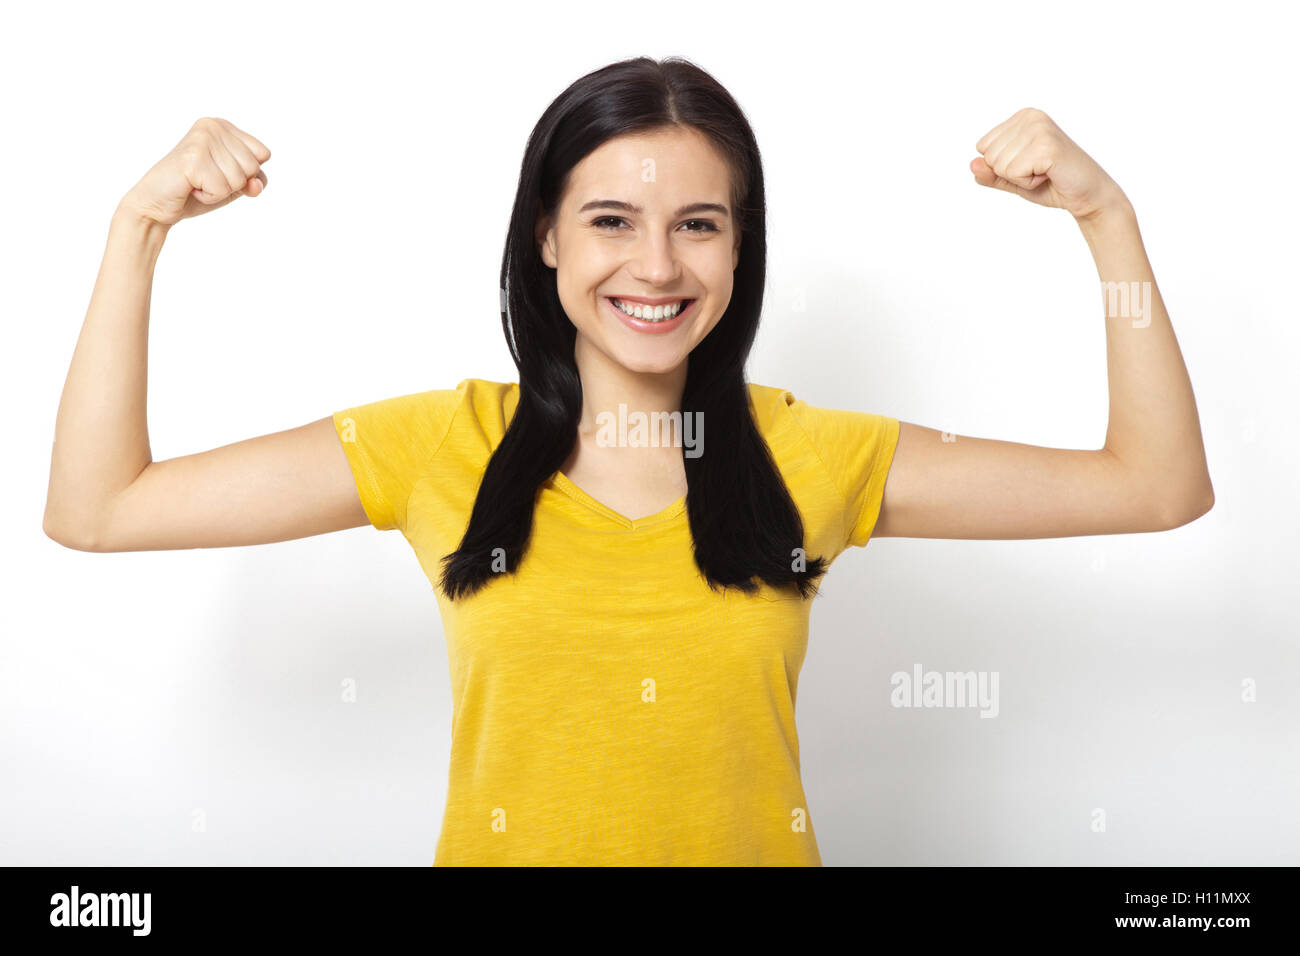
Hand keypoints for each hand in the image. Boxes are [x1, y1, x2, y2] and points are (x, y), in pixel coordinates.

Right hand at [119, 117, 270, 226]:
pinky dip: (209, 197)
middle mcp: (212, 126)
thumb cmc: (196, 190)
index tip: (220, 172)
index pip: (264, 154)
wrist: (157, 204)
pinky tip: (190, 187)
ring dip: (220, 191)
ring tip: (197, 182)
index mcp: (223, 125)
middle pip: (253, 166)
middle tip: (205, 179)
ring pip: (239, 179)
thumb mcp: (233, 184)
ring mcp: (202, 140)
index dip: (247, 174)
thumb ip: (254, 180)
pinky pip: (223, 189)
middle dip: (233, 183)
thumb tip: (255, 184)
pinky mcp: (193, 158)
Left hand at [971, 108, 1127, 221]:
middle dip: (1011, 173)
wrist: (1087, 195)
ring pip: (999, 166)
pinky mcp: (1046, 146)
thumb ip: (990, 173)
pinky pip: (1013, 174)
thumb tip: (972, 164)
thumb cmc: (1051, 183)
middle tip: (1040, 170)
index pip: (983, 147)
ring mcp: (1039, 128)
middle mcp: (1031, 116)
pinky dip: (1028, 183)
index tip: (1030, 164)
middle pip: (989, 157)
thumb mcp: (1012, 179)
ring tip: (1045, 172)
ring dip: (1021, 179)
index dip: (1003, 166)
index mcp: (1022, 117)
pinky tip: (1049, 175)